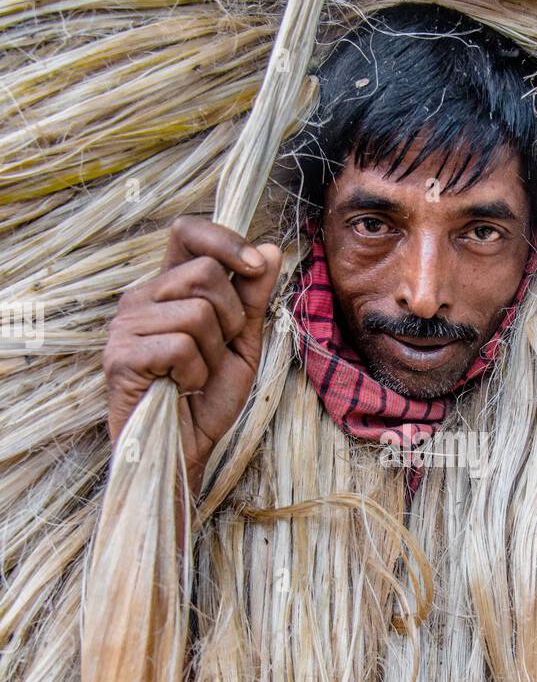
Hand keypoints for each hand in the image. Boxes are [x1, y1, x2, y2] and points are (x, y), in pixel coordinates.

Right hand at [103, 215, 282, 495]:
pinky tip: (181, 386)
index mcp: (169, 288)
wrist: (185, 448)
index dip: (224, 240)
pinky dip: (195, 373)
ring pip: (197, 313)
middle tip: (217, 353)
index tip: (255, 267)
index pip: (188, 233)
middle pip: (205, 274)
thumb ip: (253, 298)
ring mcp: (126, 326)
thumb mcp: (242, 343)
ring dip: (213, 353)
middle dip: (231, 318)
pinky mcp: (121, 356)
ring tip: (196, 374)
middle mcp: (142, 298)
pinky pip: (180, 345)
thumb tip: (270, 249)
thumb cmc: (206, 399)